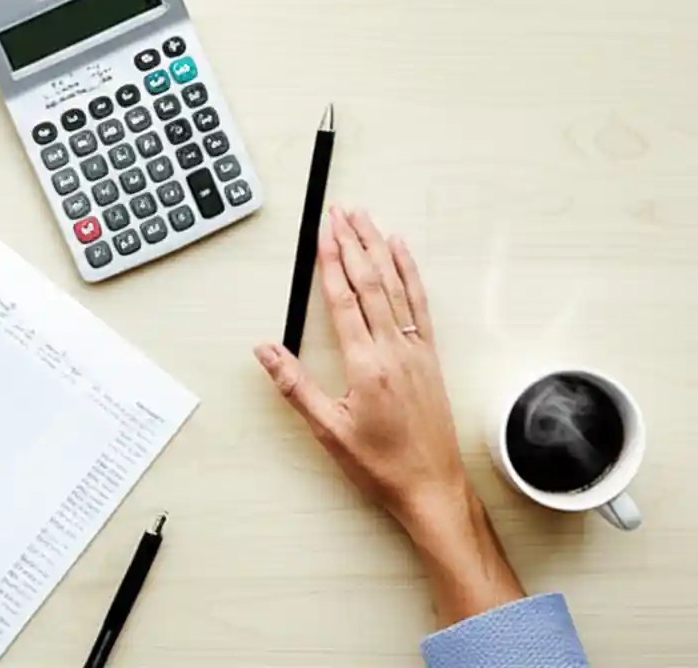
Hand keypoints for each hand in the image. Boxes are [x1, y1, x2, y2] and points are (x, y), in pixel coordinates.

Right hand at [255, 207, 523, 624]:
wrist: (432, 486)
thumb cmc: (380, 464)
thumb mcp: (327, 430)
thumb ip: (295, 385)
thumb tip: (265, 350)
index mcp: (365, 365)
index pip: (344, 300)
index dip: (332, 262)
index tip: (324, 232)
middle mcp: (394, 349)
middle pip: (370, 282)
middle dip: (354, 242)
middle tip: (341, 211)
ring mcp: (416, 350)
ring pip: (395, 286)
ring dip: (380, 249)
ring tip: (366, 219)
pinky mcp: (430, 357)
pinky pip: (419, 303)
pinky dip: (409, 273)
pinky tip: (401, 253)